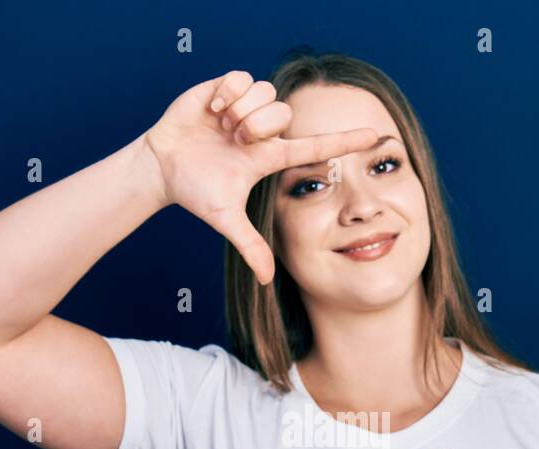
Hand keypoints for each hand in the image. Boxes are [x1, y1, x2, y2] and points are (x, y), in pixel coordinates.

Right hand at [142, 70, 378, 284]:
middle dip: (258, 126)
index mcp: (270, 156)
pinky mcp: (227, 87)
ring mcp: (246, 106)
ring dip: (240, 111)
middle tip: (235, 141)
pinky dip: (226, 94)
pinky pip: (242, 77)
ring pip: (265, 93)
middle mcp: (264, 129)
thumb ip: (250, 246)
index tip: (376, 136)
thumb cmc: (195, 191)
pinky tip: (213, 109)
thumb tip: (266, 281)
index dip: (345, 141)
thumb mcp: (226, 219)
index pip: (316, 147)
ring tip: (222, 126)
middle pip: (285, 113)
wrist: (162, 166)